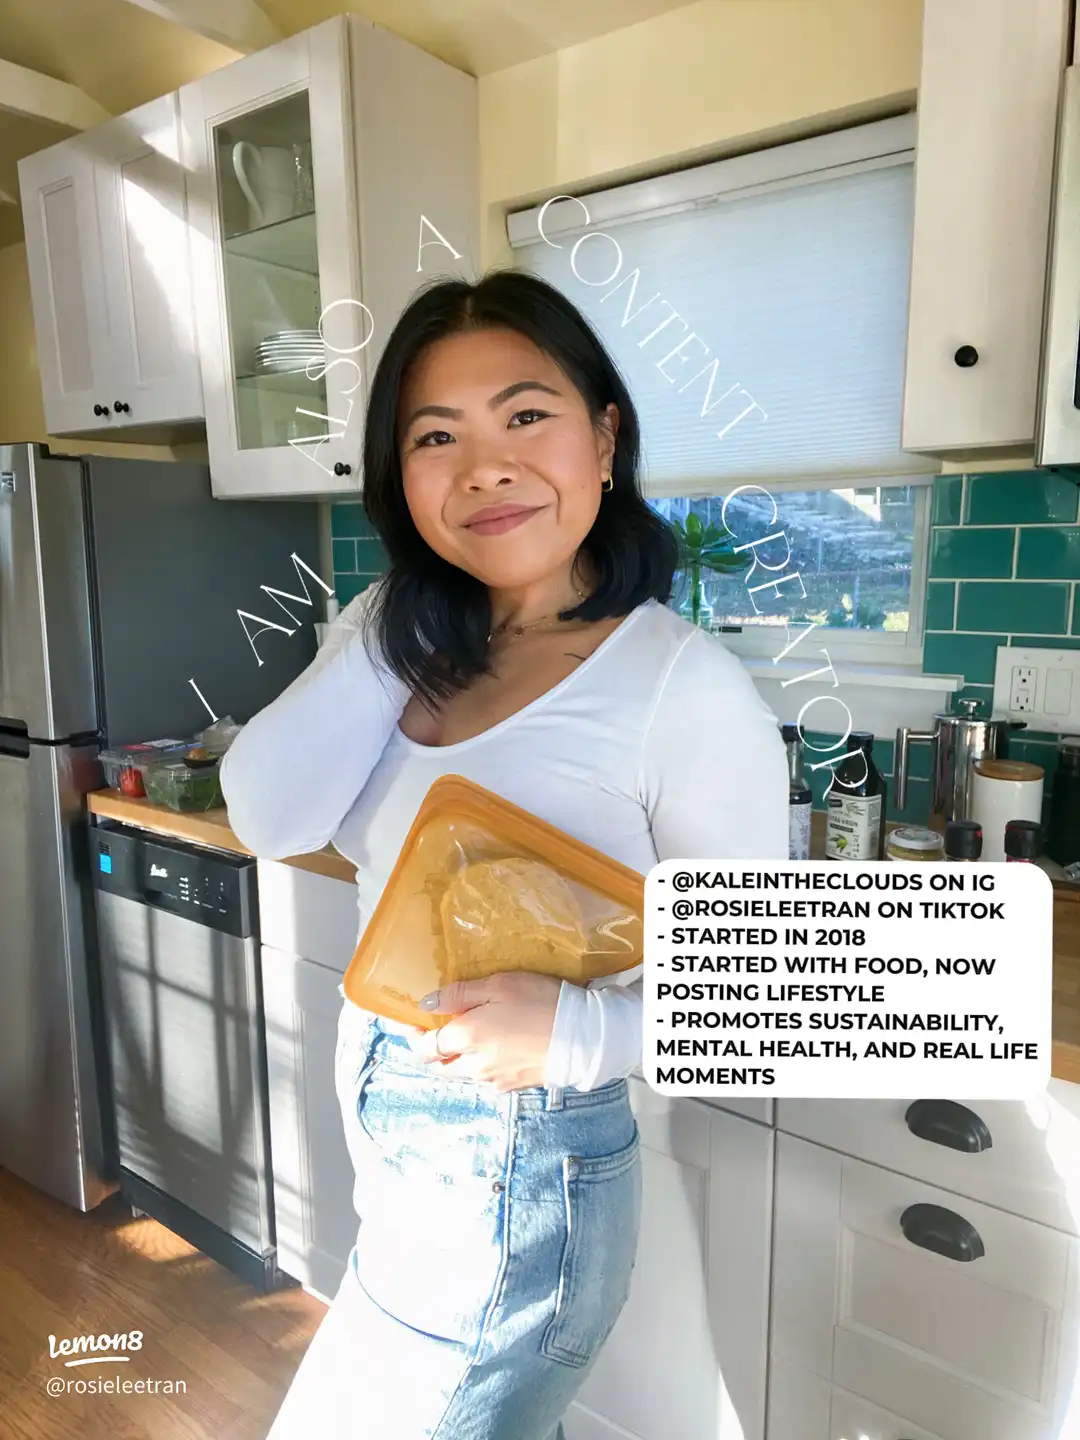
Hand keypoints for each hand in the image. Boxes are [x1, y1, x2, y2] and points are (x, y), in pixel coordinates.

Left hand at [402, 972, 563, 1092]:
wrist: (583, 1037)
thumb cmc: (540, 1003)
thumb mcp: (499, 985)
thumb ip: (459, 994)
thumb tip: (427, 1004)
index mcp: (466, 1038)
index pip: (424, 1047)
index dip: (413, 1035)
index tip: (413, 1020)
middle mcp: (474, 1066)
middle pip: (439, 1067)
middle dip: (432, 1051)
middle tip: (437, 1029)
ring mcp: (493, 1080)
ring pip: (462, 1073)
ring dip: (457, 1058)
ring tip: (471, 1034)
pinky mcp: (512, 1087)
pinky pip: (485, 1077)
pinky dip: (481, 1064)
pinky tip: (497, 1046)